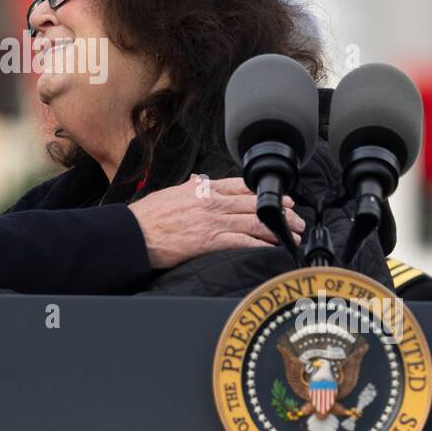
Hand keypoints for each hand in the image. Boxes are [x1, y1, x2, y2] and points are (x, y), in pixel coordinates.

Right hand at [127, 175, 303, 269]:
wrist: (135, 234)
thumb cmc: (149, 216)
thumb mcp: (171, 193)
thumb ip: (190, 188)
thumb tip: (198, 181)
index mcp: (203, 189)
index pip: (241, 186)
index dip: (265, 192)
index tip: (280, 197)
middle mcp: (212, 202)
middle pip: (254, 204)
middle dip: (280, 211)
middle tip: (296, 219)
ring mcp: (213, 221)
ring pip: (255, 222)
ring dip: (278, 229)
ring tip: (293, 235)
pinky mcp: (211, 241)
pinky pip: (244, 242)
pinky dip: (262, 245)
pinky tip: (274, 248)